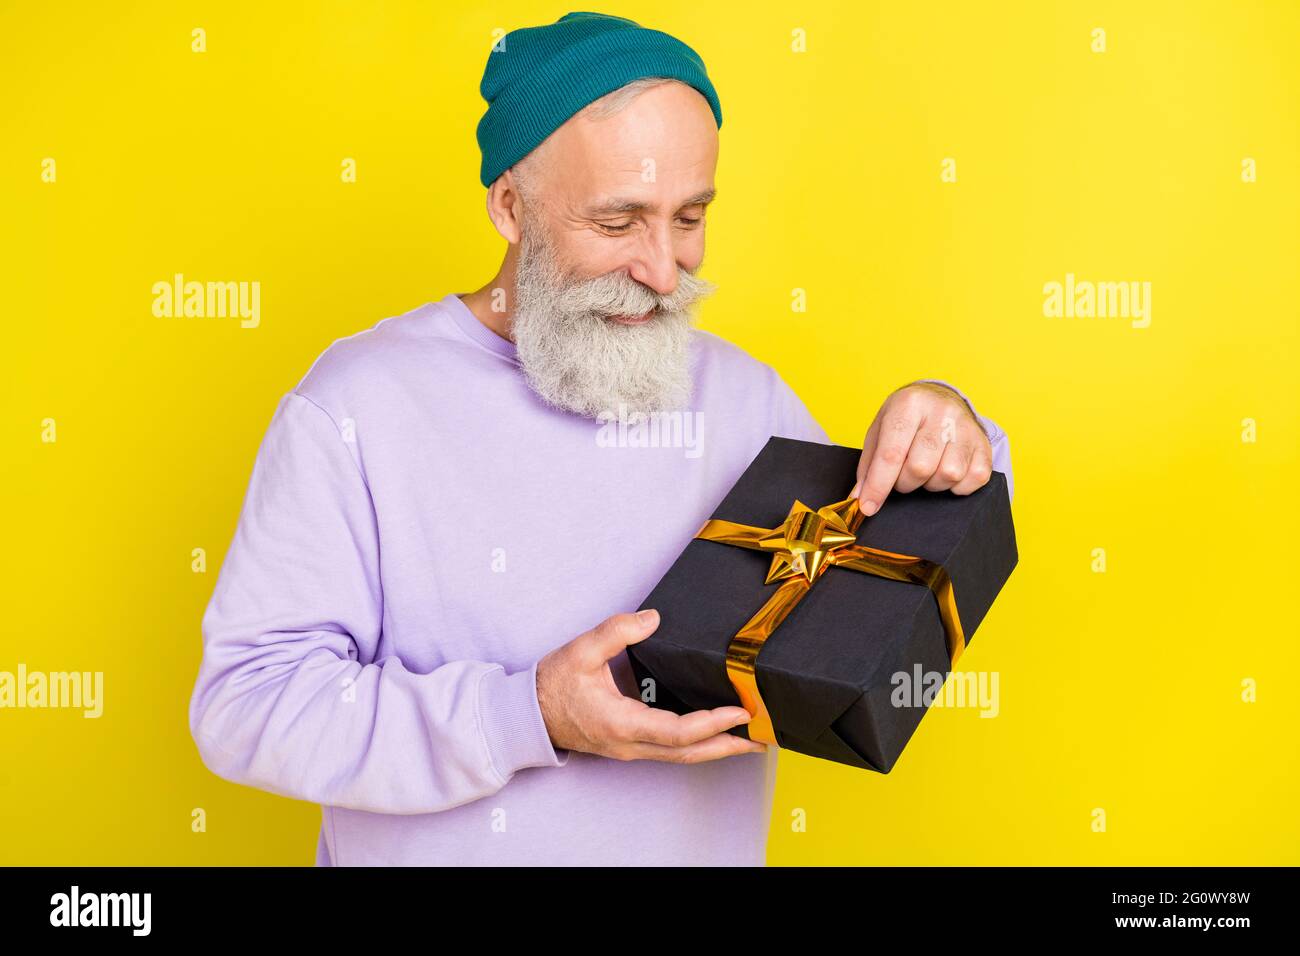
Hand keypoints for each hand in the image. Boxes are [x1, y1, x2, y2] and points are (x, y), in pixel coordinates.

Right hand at [536, 609, 766, 762]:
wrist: (527, 714)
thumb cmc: (552, 684)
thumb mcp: (581, 651)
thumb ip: (616, 631)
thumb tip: (652, 618)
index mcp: (621, 723)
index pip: (677, 732)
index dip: (712, 723)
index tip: (740, 712)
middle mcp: (631, 743)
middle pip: (689, 754)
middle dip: (728, 746)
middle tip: (762, 738)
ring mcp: (631, 748)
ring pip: (682, 756)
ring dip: (717, 748)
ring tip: (749, 738)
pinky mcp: (630, 744)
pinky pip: (671, 750)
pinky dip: (698, 743)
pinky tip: (714, 732)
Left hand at [851, 381, 992, 515]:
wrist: (940, 398)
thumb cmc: (906, 418)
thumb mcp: (880, 429)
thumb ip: (869, 464)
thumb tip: (861, 498)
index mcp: (909, 404)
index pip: (891, 453)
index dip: (878, 485)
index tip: (869, 507)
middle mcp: (941, 412)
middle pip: (920, 467)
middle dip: (905, 483)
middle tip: (902, 476)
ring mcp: (967, 427)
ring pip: (948, 475)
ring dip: (931, 484)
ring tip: (926, 470)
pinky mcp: (984, 444)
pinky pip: (972, 480)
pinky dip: (956, 486)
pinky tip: (945, 471)